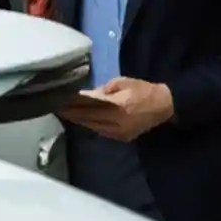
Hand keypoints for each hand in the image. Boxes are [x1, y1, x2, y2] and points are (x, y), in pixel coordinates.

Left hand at [58, 77, 174, 141]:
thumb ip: (102, 90)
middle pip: (87, 118)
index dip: (72, 103)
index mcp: (117, 105)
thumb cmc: (142, 90)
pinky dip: (89, 125)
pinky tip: (80, 120)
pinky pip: (100, 132)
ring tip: (64, 114)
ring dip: (77, 120)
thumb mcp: (121, 82)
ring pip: (91, 127)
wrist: (164, 105)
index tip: (59, 99)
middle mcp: (116, 121)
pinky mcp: (122, 138)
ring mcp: (119, 132)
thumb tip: (85, 96)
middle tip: (56, 108)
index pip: (88, 105)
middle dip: (70, 113)